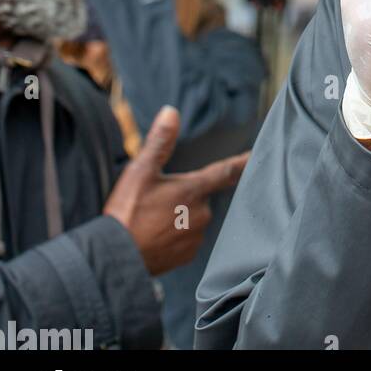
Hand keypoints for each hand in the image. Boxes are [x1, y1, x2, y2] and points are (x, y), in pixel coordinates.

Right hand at [103, 106, 248, 275]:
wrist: (115, 258)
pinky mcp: (186, 256)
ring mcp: (195, 237)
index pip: (225, 171)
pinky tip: (155, 236)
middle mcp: (201, 214)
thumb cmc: (127, 213)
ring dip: (180, 216)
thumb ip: (159, 141)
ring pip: (193, 218)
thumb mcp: (140, 171)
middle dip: (186, 195)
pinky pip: (186, 239)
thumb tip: (171, 112)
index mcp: (193, 190)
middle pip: (202, 197)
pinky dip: (175, 236)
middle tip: (158, 201)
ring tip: (152, 220)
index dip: (241, 162)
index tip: (255, 157)